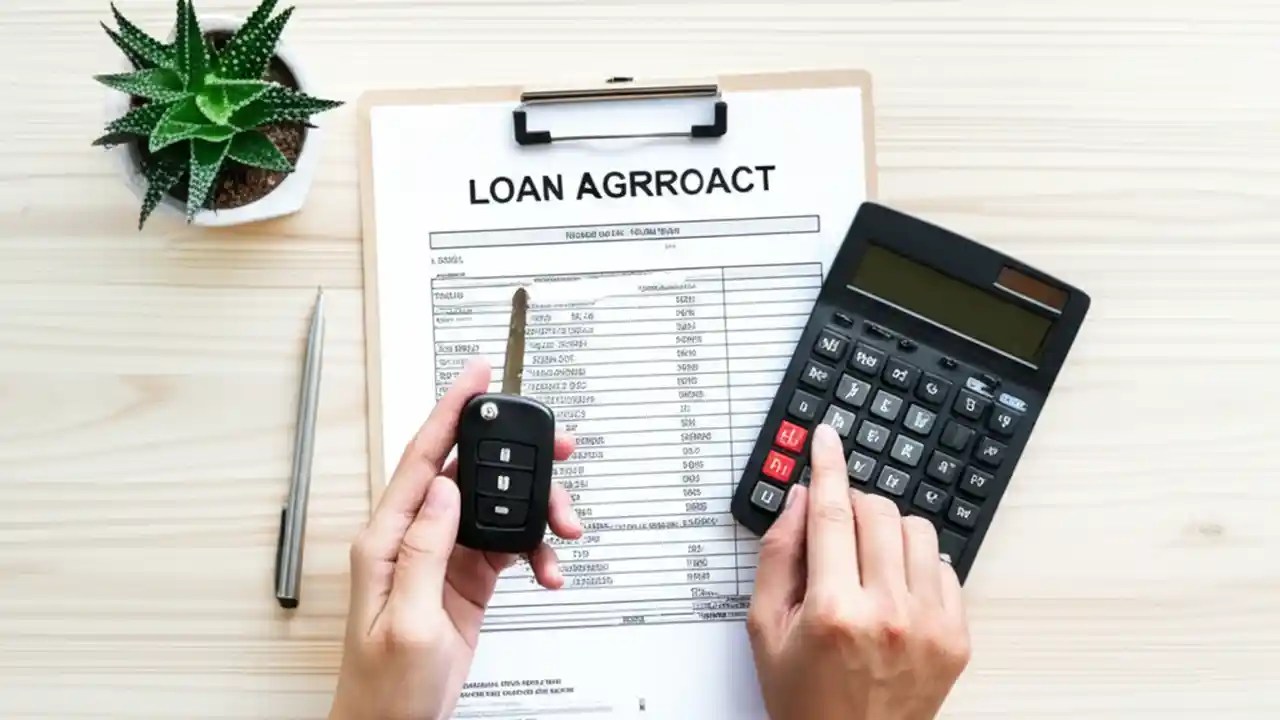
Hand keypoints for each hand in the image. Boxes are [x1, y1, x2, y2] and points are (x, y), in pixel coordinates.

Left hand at [328, 358, 581, 719]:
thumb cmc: (384, 688)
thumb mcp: (409, 621)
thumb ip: (426, 550)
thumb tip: (446, 488)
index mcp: (387, 540)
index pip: (422, 458)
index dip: (451, 410)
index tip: (477, 375)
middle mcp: (413, 539)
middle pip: (470, 475)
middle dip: (518, 458)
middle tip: (559, 448)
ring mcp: (441, 557)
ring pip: (496, 508)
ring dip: (534, 511)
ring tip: (565, 526)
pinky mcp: (464, 577)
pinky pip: (507, 546)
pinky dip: (533, 551)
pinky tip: (547, 568)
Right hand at [747, 424, 970, 719]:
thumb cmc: (805, 700)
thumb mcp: (766, 630)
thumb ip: (778, 558)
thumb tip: (798, 500)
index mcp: (833, 611)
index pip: (829, 513)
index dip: (826, 466)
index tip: (827, 437)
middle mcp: (888, 613)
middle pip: (876, 511)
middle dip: (851, 503)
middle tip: (834, 524)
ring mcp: (929, 625)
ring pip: (915, 530)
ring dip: (886, 529)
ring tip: (865, 561)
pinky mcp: (957, 636)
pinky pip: (944, 565)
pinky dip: (916, 563)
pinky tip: (893, 588)